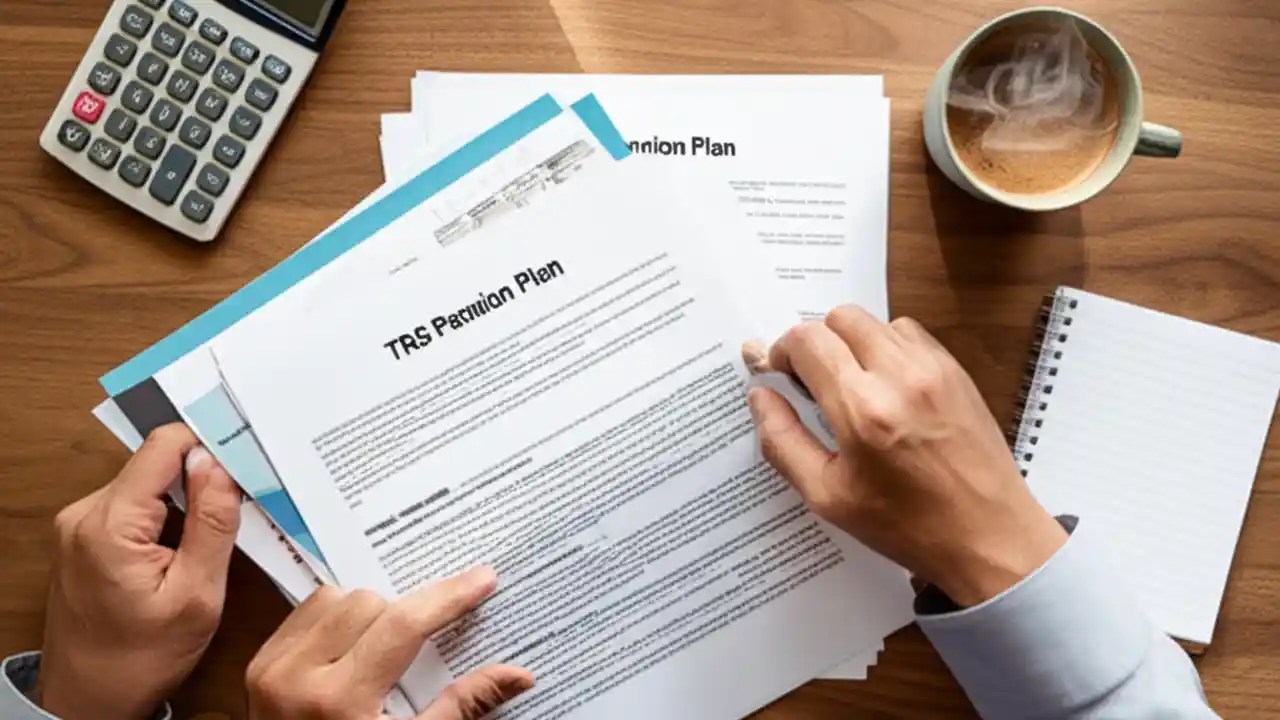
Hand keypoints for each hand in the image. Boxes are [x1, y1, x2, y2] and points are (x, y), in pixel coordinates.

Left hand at [39, 424, 242, 719]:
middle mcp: (85, 515)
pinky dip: (167, 519)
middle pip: (157, 463)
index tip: (246, 460)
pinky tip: (185, 553)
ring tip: (209, 543)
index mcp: (110, 524)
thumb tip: (218, 462)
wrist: (88, 703)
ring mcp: (80, 526)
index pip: (164, 445)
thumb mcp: (196, 595)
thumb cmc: (140, 661)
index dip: (210, 446)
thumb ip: (211, 522)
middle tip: (239, 511)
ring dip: (185, 503)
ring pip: (149, 485)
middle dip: (202, 480)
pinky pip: (135, 507)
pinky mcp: (84, 538)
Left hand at [246, 567, 533, 719]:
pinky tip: (350, 648)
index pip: (404, 625)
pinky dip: (333, 618)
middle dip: (403, 614)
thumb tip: (521, 674)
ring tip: (381, 647)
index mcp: (340, 700)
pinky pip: (305, 611)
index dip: (448, 597)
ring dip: (365, 612)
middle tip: (417, 645)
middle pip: (369, 602)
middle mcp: (297, 675)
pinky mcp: (258, 664)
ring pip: (334, 597)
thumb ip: (462, 707)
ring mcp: (271, 667)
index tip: (483, 579)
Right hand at [745, 306, 1066, 605]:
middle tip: (814, 381)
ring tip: (853, 385)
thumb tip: (760, 396)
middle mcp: (898, 376)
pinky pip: (911, 335)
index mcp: (860, 409)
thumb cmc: (905, 525)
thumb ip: (783, 441)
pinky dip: (888, 348)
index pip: (807, 341)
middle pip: (840, 317)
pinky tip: (887, 388)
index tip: (783, 376)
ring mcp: (934, 368)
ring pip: (876, 322)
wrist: (988, 536)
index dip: (783, 351)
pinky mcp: (957, 371)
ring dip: (854, 343)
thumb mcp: (827, 496)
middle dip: (817, 341)